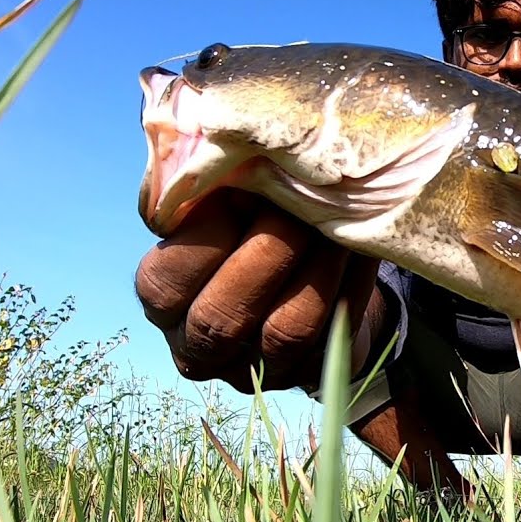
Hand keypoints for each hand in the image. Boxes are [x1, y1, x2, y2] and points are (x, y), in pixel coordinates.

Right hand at [134, 188, 380, 393]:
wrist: (312, 273)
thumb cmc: (253, 222)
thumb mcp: (225, 198)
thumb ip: (214, 181)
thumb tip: (219, 145)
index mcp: (161, 296)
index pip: (166, 281)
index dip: (208, 235)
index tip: (245, 187)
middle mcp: (196, 344)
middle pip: (222, 317)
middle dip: (271, 250)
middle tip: (302, 201)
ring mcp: (252, 369)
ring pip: (285, 330)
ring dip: (319, 268)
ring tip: (338, 223)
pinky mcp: (305, 376)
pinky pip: (332, 337)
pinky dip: (350, 287)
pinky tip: (359, 249)